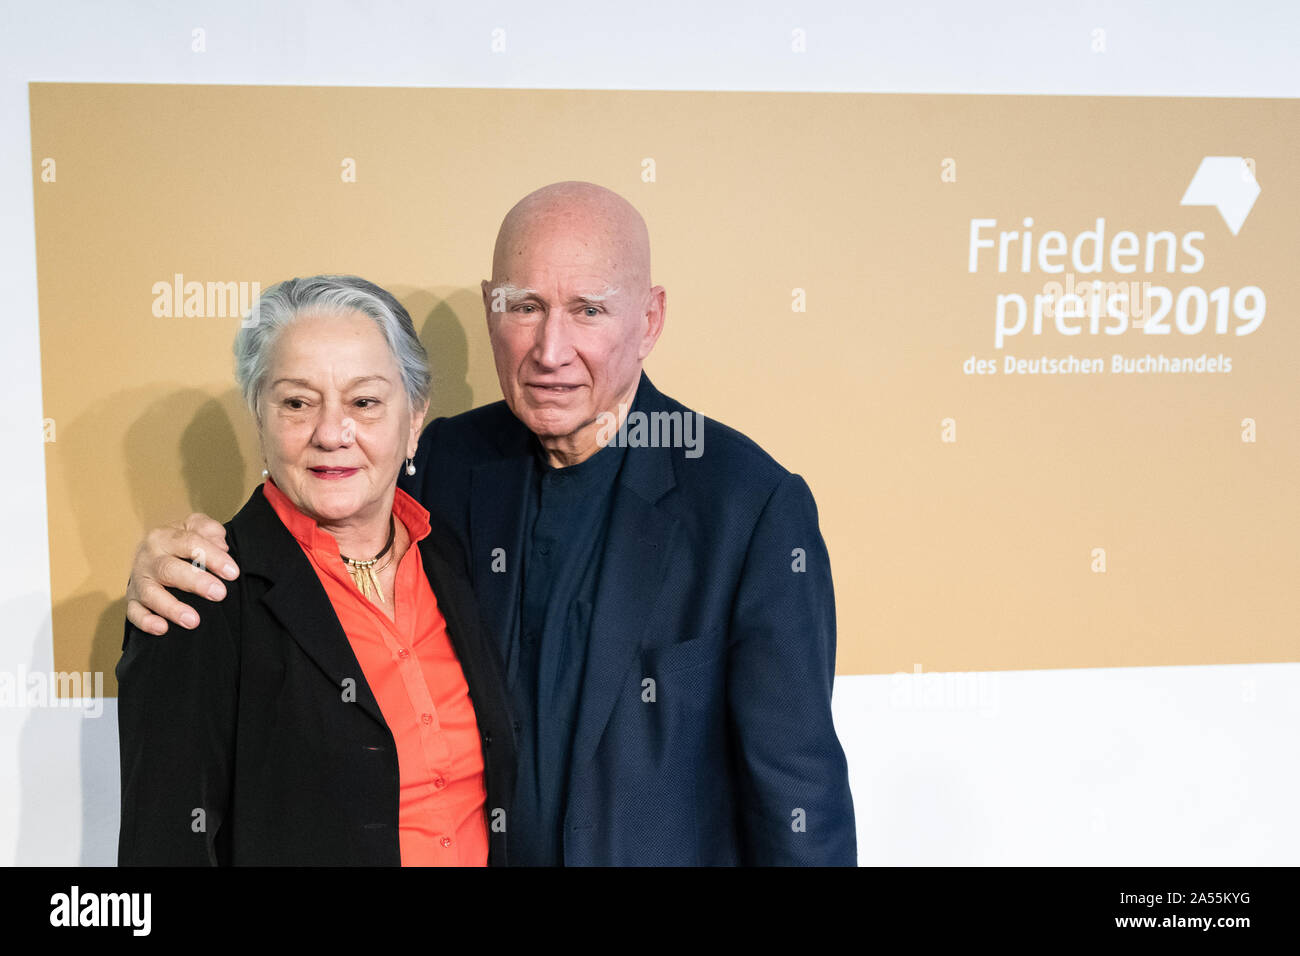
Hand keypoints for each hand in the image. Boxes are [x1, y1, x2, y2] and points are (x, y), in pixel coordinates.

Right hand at [125, 513, 239, 634]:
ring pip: (150, 593)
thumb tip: (221, 546)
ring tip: (193, 620)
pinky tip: (162, 629)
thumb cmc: (182, 543)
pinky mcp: (132, 599)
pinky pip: (134, 612)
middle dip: (195, 582)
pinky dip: (146, 621)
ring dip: (171, 608)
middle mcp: (149, 557)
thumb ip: (210, 530)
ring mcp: (138, 580)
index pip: (189, 543)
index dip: (213, 557)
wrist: (152, 554)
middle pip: (169, 569)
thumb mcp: (195, 528)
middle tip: (219, 593)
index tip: (233, 573)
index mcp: (165, 537)